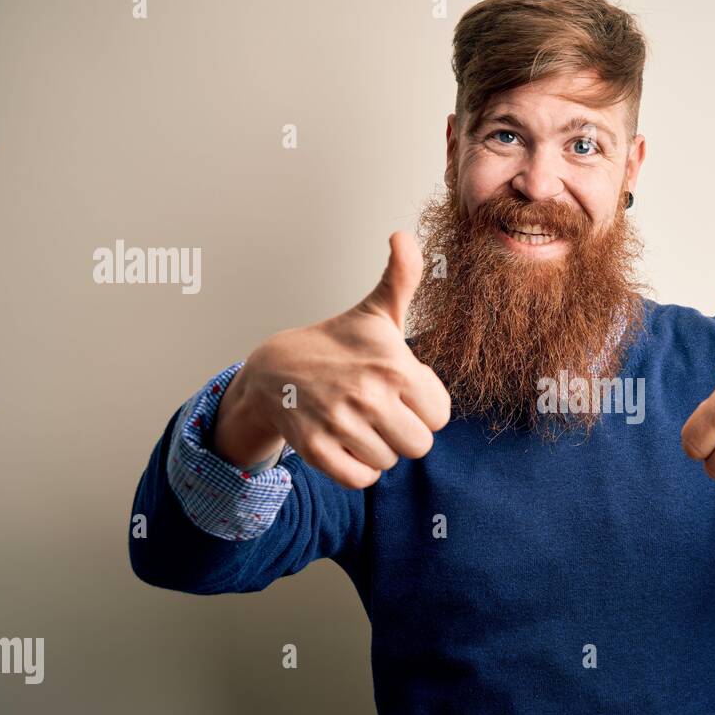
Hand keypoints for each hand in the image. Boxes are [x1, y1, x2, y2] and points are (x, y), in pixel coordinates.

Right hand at [230, 231, 452, 488]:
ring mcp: (339, 422)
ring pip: (389, 462)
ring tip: (361, 423)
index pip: (440, 415)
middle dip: (404, 432)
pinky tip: (348, 445)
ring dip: (378, 449)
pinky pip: (359, 479)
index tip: (402, 391)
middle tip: (383, 412)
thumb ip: (401, 277)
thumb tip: (402, 235)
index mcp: (393, 365)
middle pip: (419, 445)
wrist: (274, 368)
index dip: (424, 407)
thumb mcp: (375, 310)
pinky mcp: (315, 448)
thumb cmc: (338, 343)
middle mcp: (368, 395)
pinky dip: (357, 469)